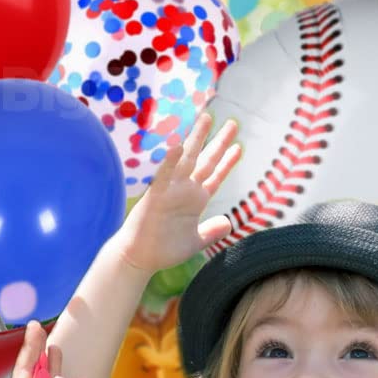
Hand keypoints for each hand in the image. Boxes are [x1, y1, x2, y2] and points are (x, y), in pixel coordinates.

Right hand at [116, 111, 241, 273]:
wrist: (139, 260)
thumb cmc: (163, 251)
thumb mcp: (195, 241)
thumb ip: (212, 231)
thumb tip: (229, 222)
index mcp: (195, 201)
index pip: (215, 176)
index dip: (227, 162)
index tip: (238, 147)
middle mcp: (184, 191)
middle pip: (205, 161)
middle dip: (219, 142)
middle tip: (233, 123)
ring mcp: (170, 191)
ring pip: (187, 160)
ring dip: (196, 139)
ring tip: (206, 118)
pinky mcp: (156, 196)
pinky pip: (164, 175)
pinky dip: (171, 161)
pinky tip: (178, 145)